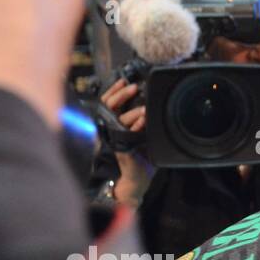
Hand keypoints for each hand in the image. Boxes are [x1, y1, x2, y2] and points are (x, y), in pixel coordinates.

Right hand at [101, 78, 154, 203]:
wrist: (138, 178)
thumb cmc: (141, 157)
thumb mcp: (142, 134)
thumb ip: (143, 121)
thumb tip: (150, 104)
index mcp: (116, 123)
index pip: (109, 102)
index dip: (114, 90)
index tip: (123, 80)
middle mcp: (112, 128)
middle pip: (110, 105)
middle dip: (121, 94)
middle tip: (133, 87)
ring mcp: (115, 137)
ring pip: (120, 118)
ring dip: (134, 112)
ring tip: (145, 109)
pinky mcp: (121, 147)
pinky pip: (128, 133)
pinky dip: (136, 126)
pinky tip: (144, 121)